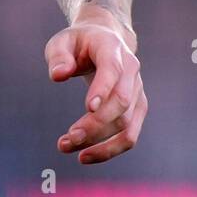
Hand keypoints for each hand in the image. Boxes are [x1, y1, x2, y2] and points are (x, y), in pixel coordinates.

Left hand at [46, 16, 146, 163]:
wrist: (105, 40)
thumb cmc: (79, 43)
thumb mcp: (62, 41)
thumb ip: (58, 56)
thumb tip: (58, 75)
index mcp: (112, 48)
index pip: (113, 70)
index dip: (103, 89)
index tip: (88, 108)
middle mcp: (131, 70)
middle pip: (121, 102)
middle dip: (96, 124)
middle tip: (68, 138)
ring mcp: (137, 91)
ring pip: (126, 124)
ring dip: (99, 142)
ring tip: (66, 147)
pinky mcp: (138, 108)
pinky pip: (129, 135)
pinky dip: (110, 150)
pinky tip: (85, 156)